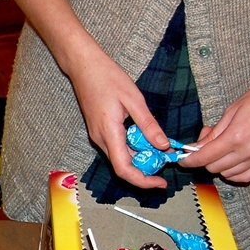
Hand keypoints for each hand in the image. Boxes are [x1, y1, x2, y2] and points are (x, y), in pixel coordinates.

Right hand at [61, 37, 169, 188]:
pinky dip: (133, 149)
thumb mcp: (134, 99)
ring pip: (120, 158)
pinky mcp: (99, 131)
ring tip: (159, 150)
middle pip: (122, 167)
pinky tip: (145, 139)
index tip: (160, 183)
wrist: (83, 66)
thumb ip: (148, 124)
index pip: (124, 169)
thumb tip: (164, 146)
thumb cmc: (107, 77)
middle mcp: (101, 139)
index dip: (142, 181)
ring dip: (140, 160)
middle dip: (145, 171)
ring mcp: (98, 136)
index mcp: (109, 132)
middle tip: (166, 163)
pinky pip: (117, 148)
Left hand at [179, 70, 249, 181]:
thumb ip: (214, 133)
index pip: (205, 158)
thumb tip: (198, 147)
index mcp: (237, 136)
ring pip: (229, 175)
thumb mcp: (232, 110)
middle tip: (206, 146)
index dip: (189, 161)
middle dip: (204, 160)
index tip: (182, 160)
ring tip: (222, 150)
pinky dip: (235, 173)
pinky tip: (233, 162)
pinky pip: (247, 176)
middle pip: (215, 168)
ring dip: (220, 166)